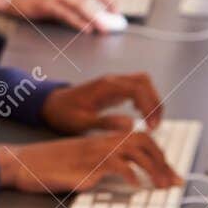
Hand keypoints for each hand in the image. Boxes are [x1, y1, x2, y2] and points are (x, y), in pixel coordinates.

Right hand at [0, 132, 180, 194]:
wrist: (22, 163)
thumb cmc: (47, 166)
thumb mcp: (79, 163)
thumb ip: (101, 166)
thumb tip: (124, 178)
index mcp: (100, 140)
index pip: (139, 139)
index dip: (159, 155)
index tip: (171, 173)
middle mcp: (100, 143)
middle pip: (143, 142)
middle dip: (164, 162)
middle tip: (175, 182)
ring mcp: (93, 153)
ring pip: (134, 151)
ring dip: (154, 168)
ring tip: (163, 185)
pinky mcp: (85, 167)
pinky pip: (115, 165)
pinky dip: (130, 174)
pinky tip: (136, 186)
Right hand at [9, 0, 115, 30]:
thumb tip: (96, 14)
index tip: (116, 9)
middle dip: (106, 3)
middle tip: (115, 16)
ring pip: (79, 5)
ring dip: (94, 17)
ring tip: (103, 28)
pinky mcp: (47, 5)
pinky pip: (66, 14)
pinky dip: (78, 22)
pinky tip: (86, 29)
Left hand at [41, 72, 162, 133]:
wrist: (52, 105)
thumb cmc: (64, 115)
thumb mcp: (82, 123)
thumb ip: (105, 123)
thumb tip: (130, 125)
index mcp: (105, 86)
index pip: (137, 89)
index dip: (149, 106)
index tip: (151, 126)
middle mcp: (112, 80)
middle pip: (144, 81)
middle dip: (155, 102)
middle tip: (155, 126)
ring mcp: (114, 82)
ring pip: (143, 82)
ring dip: (152, 99)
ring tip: (152, 122)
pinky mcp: (114, 88)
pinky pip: (137, 87)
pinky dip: (145, 99)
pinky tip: (142, 114)